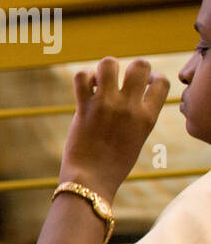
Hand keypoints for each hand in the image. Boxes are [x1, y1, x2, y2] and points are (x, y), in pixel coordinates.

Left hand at [59, 57, 168, 199]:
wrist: (91, 181)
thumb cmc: (112, 164)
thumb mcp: (136, 139)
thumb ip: (137, 117)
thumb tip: (129, 97)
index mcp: (148, 117)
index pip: (162, 81)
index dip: (152, 77)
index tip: (142, 84)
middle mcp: (130, 107)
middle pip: (140, 65)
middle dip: (130, 66)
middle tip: (119, 81)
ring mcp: (106, 105)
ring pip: (109, 63)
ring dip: (104, 68)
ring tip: (99, 81)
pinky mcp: (83, 108)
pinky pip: (82, 76)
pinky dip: (83, 77)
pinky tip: (84, 88)